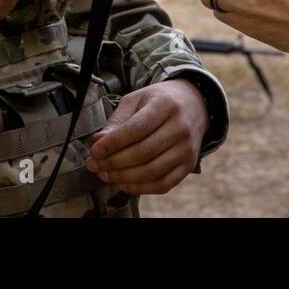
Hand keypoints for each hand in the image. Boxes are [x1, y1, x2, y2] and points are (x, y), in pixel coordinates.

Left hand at [84, 80, 208, 194]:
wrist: (194, 104)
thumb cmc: (160, 101)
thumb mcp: (137, 99)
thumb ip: (117, 120)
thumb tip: (99, 141)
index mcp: (166, 104)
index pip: (137, 128)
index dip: (113, 142)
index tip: (95, 150)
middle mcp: (180, 127)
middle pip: (143, 152)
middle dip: (114, 162)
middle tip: (95, 165)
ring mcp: (187, 148)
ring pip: (152, 171)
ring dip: (124, 177)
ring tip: (106, 174)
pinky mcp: (189, 165)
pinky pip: (164, 184)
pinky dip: (141, 188)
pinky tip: (125, 183)